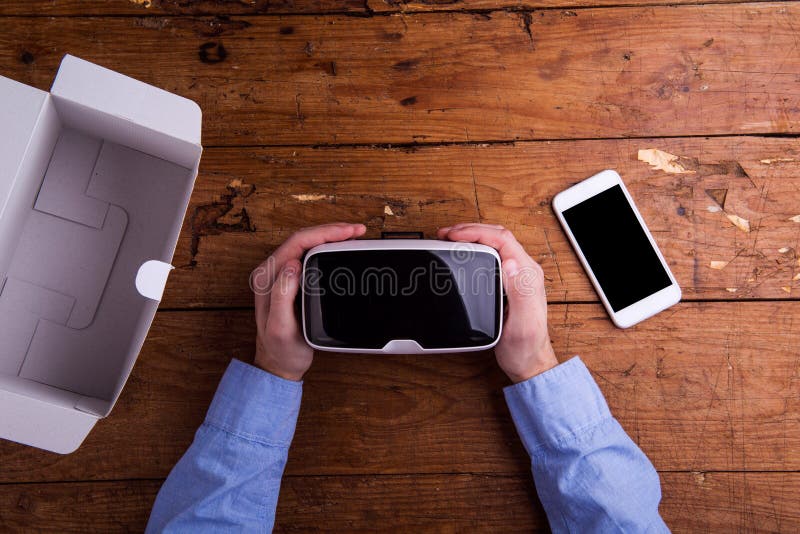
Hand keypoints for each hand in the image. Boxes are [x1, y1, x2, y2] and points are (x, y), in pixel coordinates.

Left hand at [250, 223, 366, 380]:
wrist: (278, 363)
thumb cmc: (280, 349)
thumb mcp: (281, 326)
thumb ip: (282, 295)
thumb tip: (293, 265)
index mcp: (267, 278)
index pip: (298, 243)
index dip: (325, 233)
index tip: (348, 233)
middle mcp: (271, 272)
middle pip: (303, 238)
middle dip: (331, 230)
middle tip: (357, 230)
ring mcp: (280, 274)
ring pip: (306, 244)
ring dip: (330, 236)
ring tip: (353, 235)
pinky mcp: (289, 280)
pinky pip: (308, 255)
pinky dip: (326, 248)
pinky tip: (340, 248)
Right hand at [437, 223, 557, 382]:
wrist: (529, 363)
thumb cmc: (526, 346)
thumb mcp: (523, 322)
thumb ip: (519, 292)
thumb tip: (510, 264)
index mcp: (527, 275)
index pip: (502, 239)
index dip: (475, 232)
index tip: (453, 235)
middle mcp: (523, 271)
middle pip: (497, 236)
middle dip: (470, 230)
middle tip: (445, 234)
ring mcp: (516, 276)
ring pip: (494, 244)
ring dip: (471, 237)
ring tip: (449, 239)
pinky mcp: (508, 283)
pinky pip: (492, 257)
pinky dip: (473, 249)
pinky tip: (461, 255)